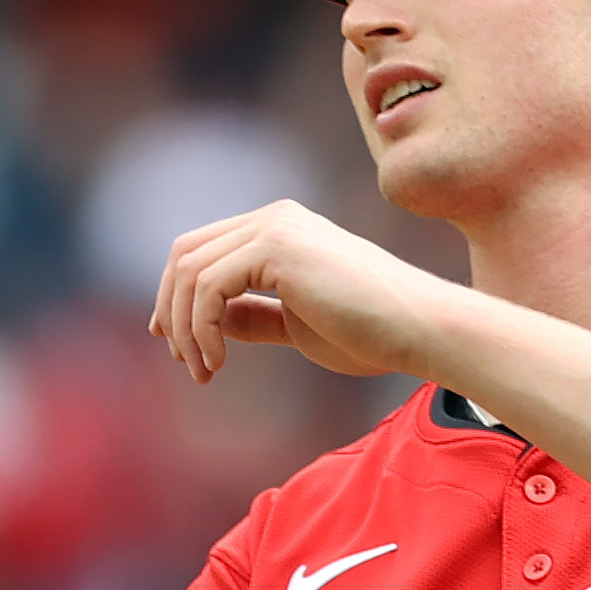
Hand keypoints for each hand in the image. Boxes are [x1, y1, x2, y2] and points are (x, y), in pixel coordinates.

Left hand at [150, 200, 467, 385]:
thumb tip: (211, 324)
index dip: (177, 297)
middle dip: (172, 311)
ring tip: (205, 371)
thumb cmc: (371, 333)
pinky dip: (202, 329)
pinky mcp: (277, 246)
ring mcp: (275, 227)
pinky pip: (209, 286)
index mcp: (279, 229)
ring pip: (190, 270)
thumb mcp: (295, 325)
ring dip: (186, 329)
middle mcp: (273, 218)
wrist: (418, 329)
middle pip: (185, 253)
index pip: (202, 250)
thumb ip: (253, 316)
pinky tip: (220, 362)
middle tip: (186, 363)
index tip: (178, 346)